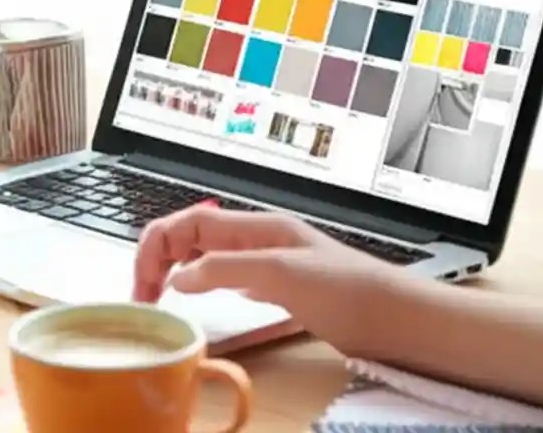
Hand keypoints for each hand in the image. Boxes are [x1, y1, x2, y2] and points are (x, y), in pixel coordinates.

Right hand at [133, 204, 416, 353]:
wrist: (398, 318)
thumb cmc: (349, 291)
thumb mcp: (280, 274)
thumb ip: (225, 268)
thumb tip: (179, 275)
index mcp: (255, 227)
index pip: (186, 223)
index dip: (156, 247)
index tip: (143, 284)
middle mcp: (257, 239)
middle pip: (189, 236)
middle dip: (158, 258)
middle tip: (143, 297)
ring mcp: (267, 262)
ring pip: (204, 256)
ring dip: (175, 270)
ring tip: (159, 297)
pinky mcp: (278, 287)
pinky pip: (225, 276)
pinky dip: (201, 284)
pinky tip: (199, 300)